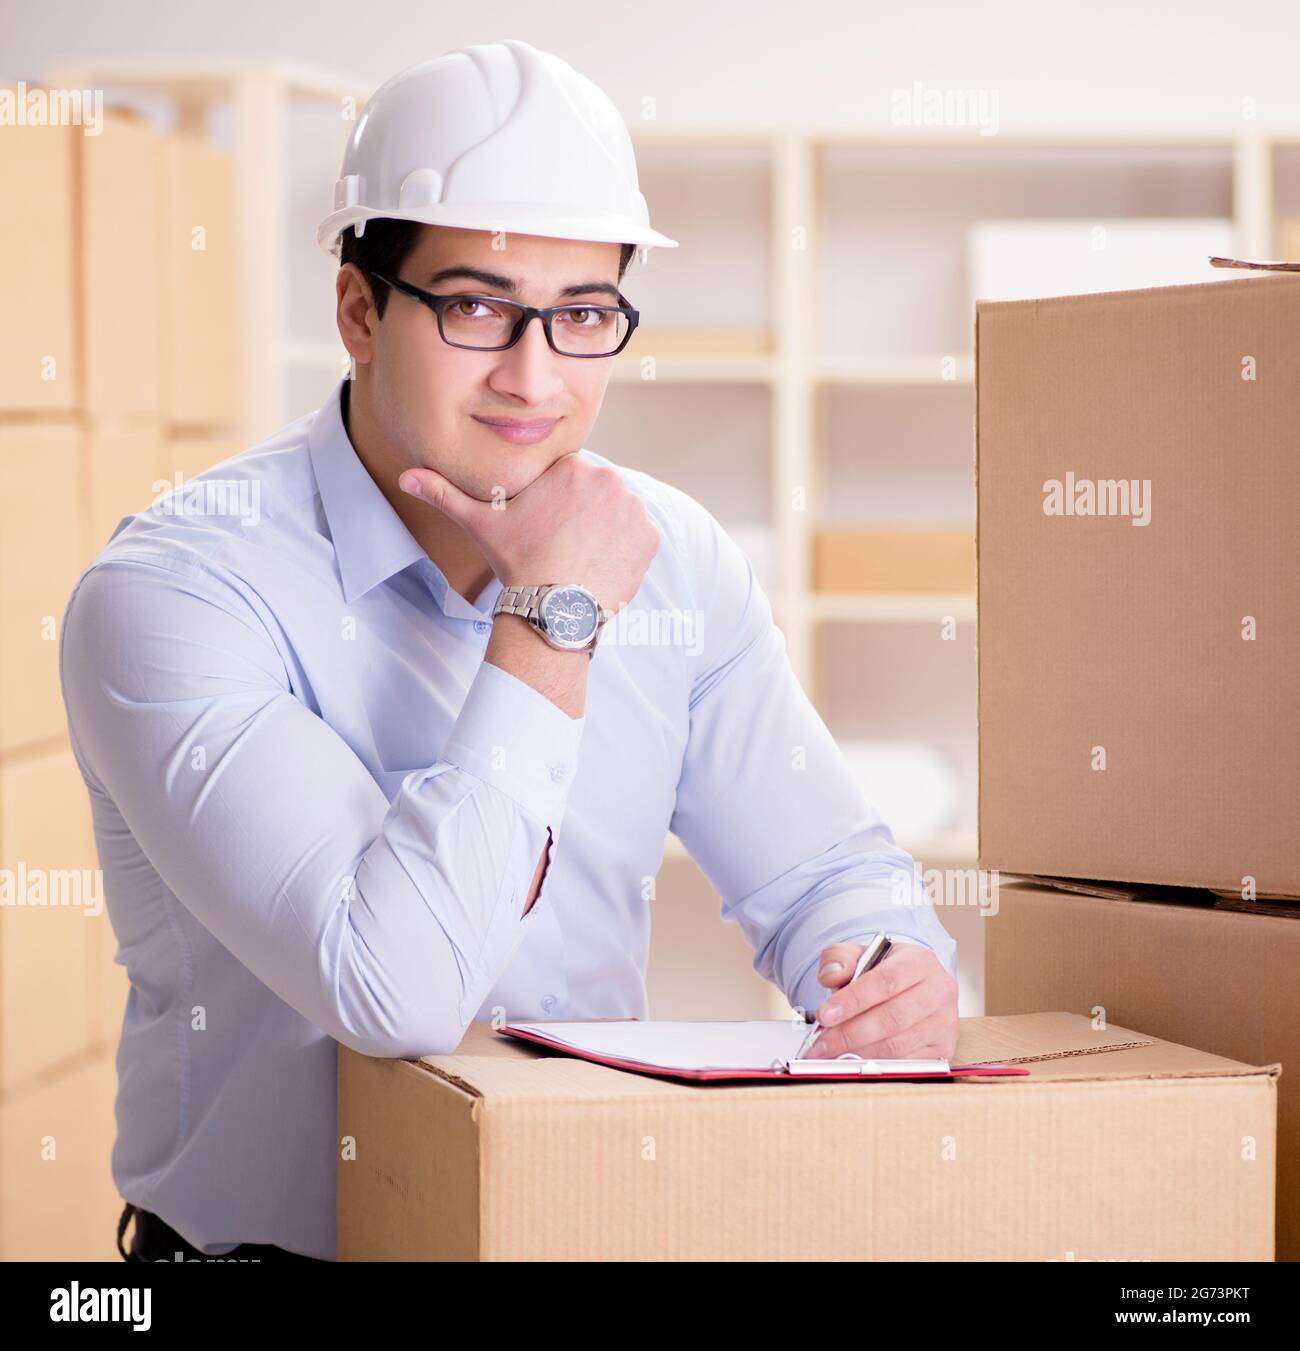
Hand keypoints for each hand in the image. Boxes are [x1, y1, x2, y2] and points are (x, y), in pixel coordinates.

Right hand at [398, 452, 660, 615]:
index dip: (561, 503)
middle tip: (565, 544)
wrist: (553, 606)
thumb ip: (446, 494)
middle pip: (600, 492)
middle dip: (586, 514)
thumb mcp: (480, 524)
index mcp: (572, 466)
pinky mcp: (650, 535)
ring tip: (582, 555)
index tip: (551, 526)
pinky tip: (600, 564)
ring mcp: (634, 507)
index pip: (573, 477)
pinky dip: (626, 550)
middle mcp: (609, 478)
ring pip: (621, 513)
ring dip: (607, 529)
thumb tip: (406, 476)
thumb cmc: (518, 562)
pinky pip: (640, 536)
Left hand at [804, 941, 958, 1060]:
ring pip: (899, 1045)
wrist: (911, 984)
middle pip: (892, 1018)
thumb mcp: (859, 954)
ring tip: (831, 1055)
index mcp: (919, 961)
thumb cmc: (882, 970)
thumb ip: (838, 959)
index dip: (853, 1001)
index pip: (885, 982)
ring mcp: (945, 1022)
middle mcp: (939, 991)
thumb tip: (829, 978)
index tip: (824, 1015)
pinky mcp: (945, 1048)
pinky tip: (855, 1064)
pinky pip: (909, 1064)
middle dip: (850, 1033)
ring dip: (860, 1054)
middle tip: (820, 1043)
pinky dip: (879, 1066)